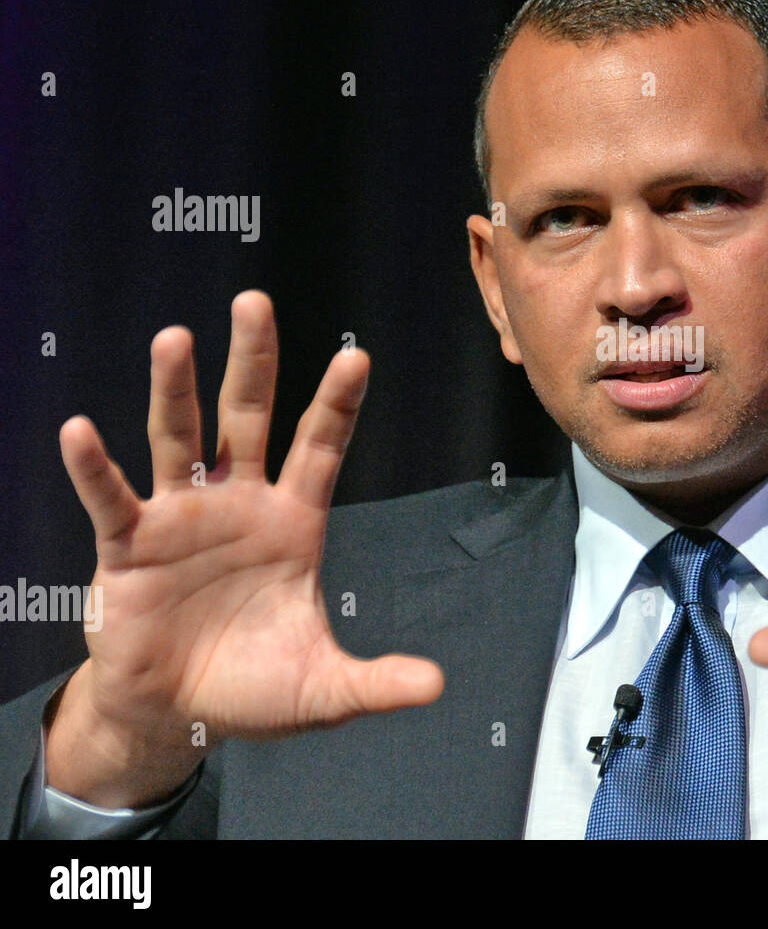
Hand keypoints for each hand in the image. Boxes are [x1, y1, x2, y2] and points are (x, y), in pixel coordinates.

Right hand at [46, 291, 442, 806]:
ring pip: (179, 439)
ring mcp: (182, 519)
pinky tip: (80, 430)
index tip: (357, 356)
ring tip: (176, 338)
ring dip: (175, 391)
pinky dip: (95, 467)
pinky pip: (112, 498)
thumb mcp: (325, 690)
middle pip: (247, 417)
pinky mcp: (130, 546)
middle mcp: (239, 504)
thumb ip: (376, 682)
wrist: (181, 715)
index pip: (320, 447)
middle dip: (254, 361)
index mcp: (294, 522)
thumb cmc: (255, 688)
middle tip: (256, 302)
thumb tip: (436, 687)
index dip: (337, 404)